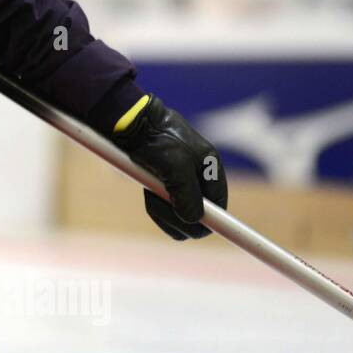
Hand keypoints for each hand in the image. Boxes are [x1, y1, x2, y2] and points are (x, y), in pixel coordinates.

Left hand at [112, 96, 228, 240]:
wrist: (133, 125)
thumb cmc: (157, 140)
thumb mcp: (175, 166)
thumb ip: (187, 194)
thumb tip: (194, 221)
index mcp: (212, 172)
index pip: (219, 211)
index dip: (211, 224)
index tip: (192, 227)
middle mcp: (201, 182)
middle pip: (197, 220)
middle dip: (177, 216)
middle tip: (158, 202)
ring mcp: (183, 186)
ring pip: (178, 217)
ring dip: (162, 210)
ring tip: (150, 190)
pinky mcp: (165, 188)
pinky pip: (164, 210)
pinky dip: (154, 205)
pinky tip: (146, 189)